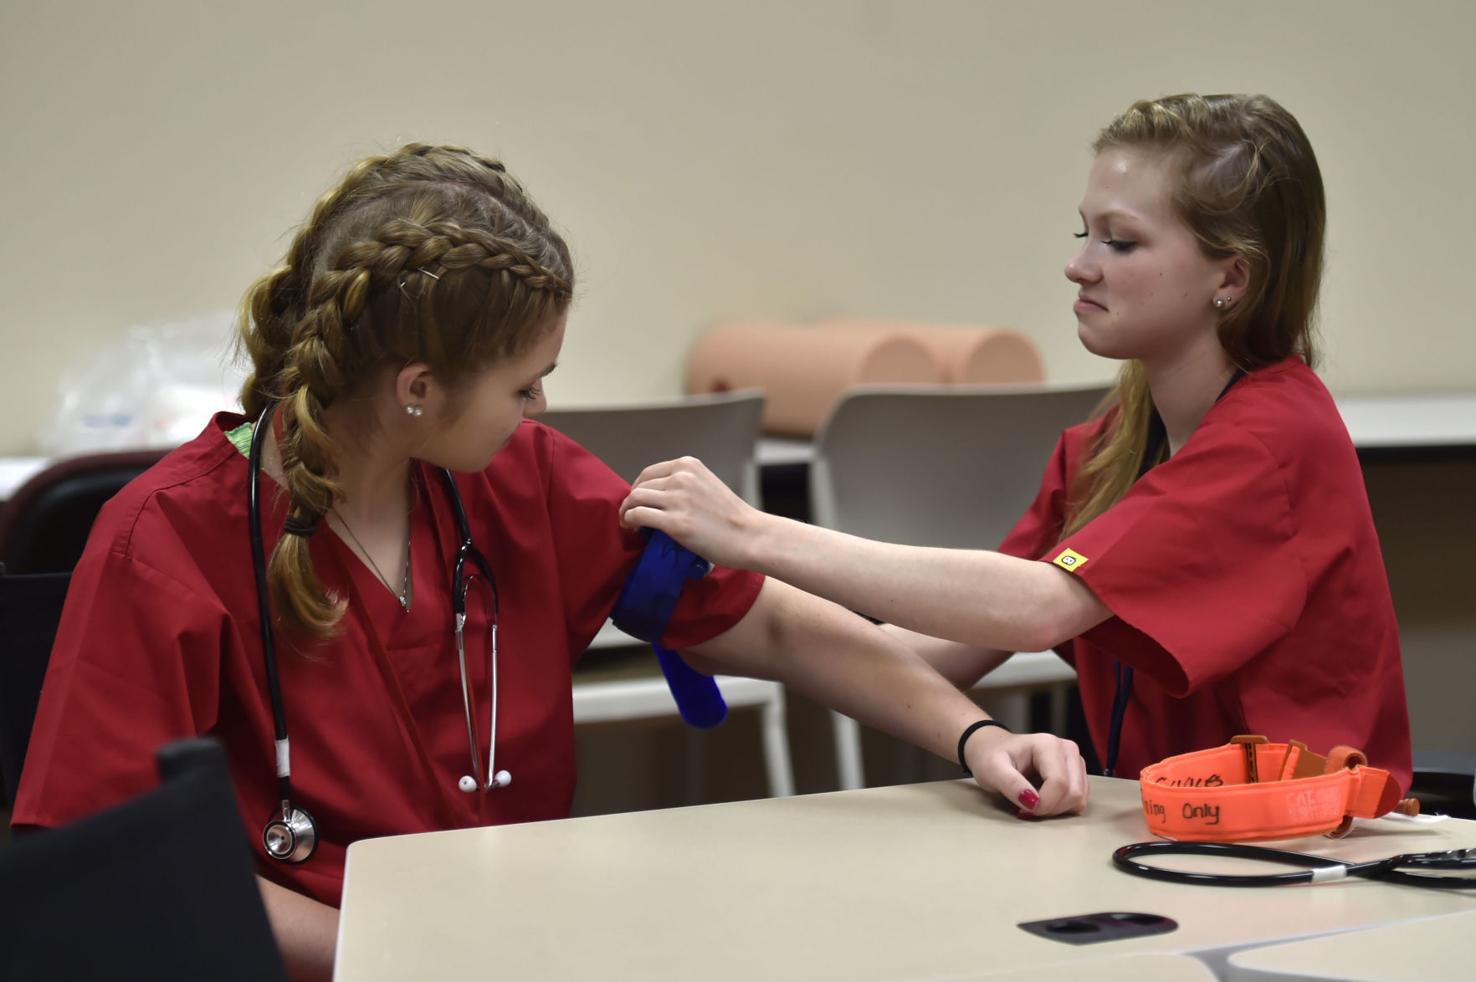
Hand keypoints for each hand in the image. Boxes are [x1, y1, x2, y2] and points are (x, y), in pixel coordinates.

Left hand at [619, 457, 763, 569]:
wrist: (751, 536)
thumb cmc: (732, 518)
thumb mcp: (708, 486)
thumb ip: (685, 485)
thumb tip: (658, 497)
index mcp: (689, 466)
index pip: (649, 473)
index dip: (638, 489)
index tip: (637, 503)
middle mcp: (681, 477)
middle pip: (640, 486)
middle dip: (631, 502)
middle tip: (630, 518)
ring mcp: (678, 499)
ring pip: (635, 499)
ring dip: (627, 512)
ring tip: (629, 525)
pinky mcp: (675, 522)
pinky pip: (638, 516)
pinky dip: (629, 522)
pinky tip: (633, 530)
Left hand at [964, 726, 1088, 817]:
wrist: (992, 750)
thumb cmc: (990, 758)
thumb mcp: (992, 770)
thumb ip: (1010, 784)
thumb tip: (1033, 802)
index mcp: (1049, 744)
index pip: (1059, 783)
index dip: (1043, 804)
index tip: (1022, 809)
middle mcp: (1068, 749)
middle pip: (1073, 793)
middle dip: (1050, 808)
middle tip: (1026, 807)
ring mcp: (1076, 761)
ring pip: (1079, 799)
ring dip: (1057, 809)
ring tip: (1033, 803)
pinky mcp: (1078, 774)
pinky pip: (1080, 801)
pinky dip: (1062, 808)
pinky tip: (1044, 801)